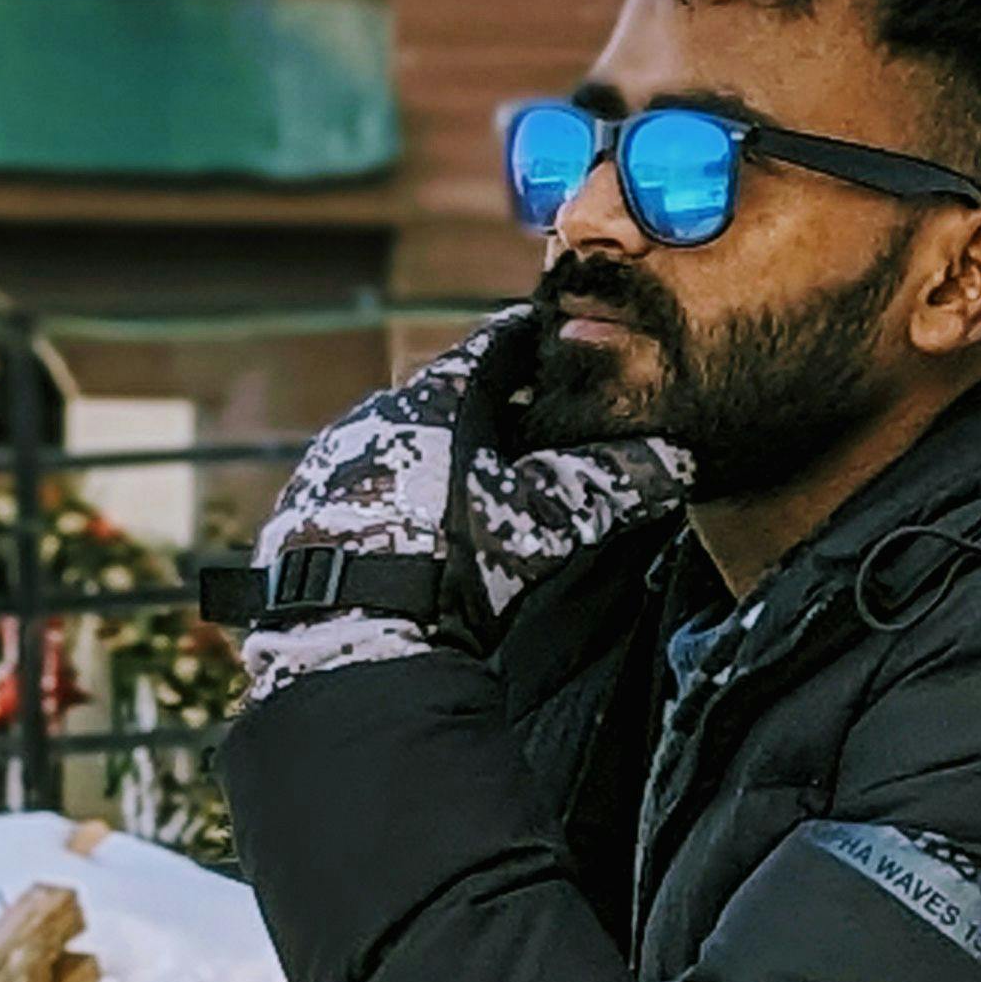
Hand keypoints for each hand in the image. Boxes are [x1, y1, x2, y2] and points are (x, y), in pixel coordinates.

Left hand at [239, 310, 684, 696]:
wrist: (348, 636)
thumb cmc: (451, 564)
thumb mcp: (544, 522)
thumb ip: (611, 484)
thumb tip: (679, 458)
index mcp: (436, 395)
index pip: (496, 344)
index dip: (533, 345)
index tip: (558, 347)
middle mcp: (375, 412)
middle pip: (446, 394)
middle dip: (489, 408)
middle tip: (532, 430)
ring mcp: (332, 461)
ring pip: (401, 441)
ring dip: (438, 457)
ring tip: (475, 491)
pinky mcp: (301, 510)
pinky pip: (363, 486)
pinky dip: (396, 497)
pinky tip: (416, 534)